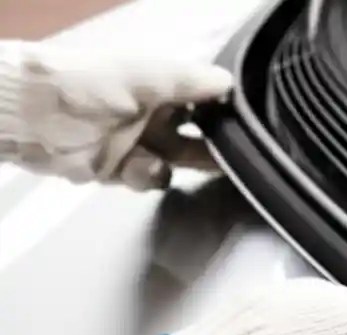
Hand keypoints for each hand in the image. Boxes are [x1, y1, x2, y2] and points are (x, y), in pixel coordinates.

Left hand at [0, 41, 232, 189]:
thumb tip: (230, 82)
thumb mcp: (147, 76)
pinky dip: (148, 176)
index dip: (225, 111)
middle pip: (199, 134)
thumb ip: (191, 81)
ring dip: (177, 164)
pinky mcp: (122, 169)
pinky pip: (152, 179)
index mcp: (160, 84)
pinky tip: (135, 167)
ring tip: (166, 158)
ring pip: (179, 161)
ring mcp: (137, 141)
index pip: (204, 98)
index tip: (245, 123)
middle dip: (214, 145)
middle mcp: (152, 112)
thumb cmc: (86, 85)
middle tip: (233, 157)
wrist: (34, 117)